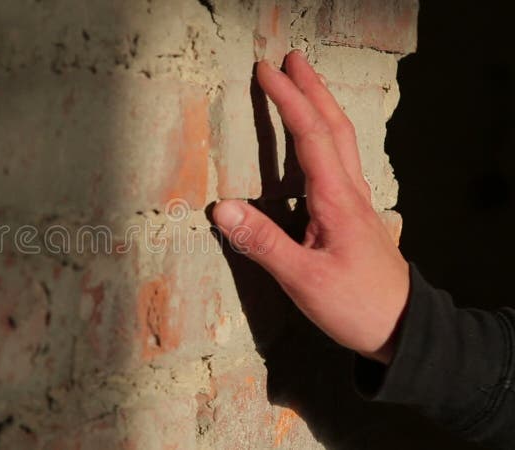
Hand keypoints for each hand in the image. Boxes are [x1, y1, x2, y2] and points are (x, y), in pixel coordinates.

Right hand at [213, 50, 409, 364]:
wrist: (405, 330)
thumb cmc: (356, 305)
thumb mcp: (303, 279)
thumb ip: (262, 243)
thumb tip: (220, 207)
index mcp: (337, 200)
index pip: (310, 136)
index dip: (288, 100)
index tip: (266, 72)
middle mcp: (350, 193)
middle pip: (335, 127)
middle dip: (312, 90)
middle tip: (291, 60)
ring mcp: (357, 204)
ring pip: (343, 142)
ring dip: (323, 108)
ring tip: (304, 86)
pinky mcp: (355, 217)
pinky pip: (342, 162)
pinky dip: (327, 136)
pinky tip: (319, 144)